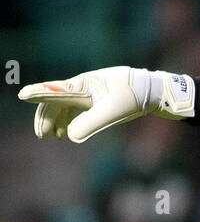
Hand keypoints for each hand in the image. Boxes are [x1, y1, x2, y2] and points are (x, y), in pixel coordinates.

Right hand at [18, 66, 193, 142]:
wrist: (154, 91)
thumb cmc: (135, 96)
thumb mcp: (115, 111)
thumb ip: (92, 123)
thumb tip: (70, 136)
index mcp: (84, 85)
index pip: (55, 90)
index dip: (38, 94)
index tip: (23, 94)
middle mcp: (83, 87)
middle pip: (56, 101)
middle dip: (45, 117)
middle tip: (42, 136)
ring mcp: (89, 94)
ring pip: (64, 106)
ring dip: (54, 120)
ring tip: (51, 136)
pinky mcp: (96, 101)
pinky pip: (75, 110)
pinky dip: (67, 121)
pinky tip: (66, 134)